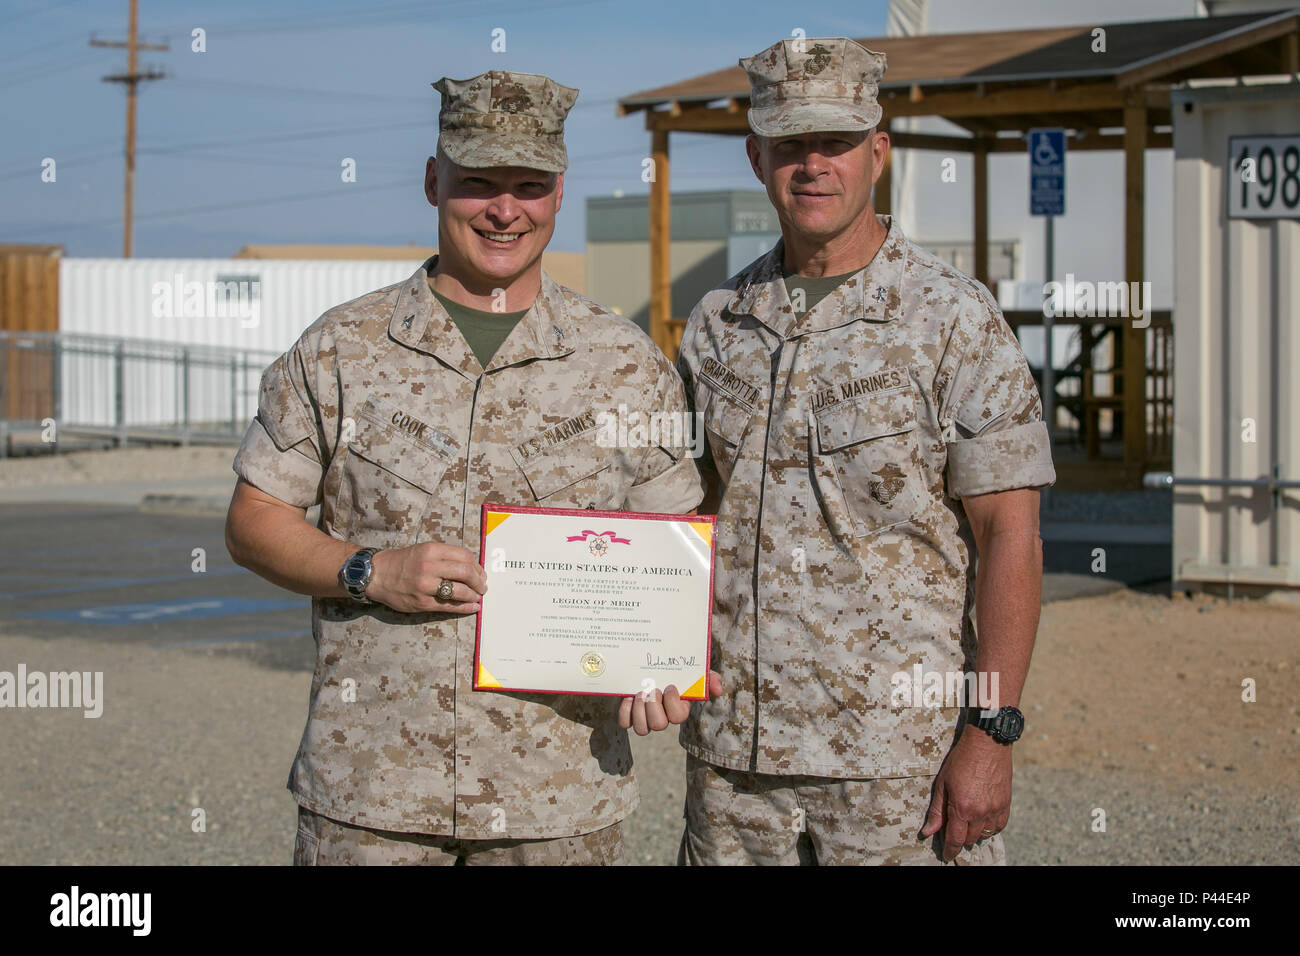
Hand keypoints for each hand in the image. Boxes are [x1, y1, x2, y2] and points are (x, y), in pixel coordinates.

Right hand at [365, 542, 486, 613]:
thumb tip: (472, 568)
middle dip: (479, 581)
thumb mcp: (424, 550)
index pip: (465, 556)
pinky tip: (472, 607)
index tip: (480, 572)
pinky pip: (449, 606)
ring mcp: (425, 585)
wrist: (377, 574)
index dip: (477, 566)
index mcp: (432, 550)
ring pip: (460, 591)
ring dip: (474, 595)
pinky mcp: (422, 603)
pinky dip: (464, 608)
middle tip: (482, 587)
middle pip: (466, 573)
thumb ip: (446, 557)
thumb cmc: (403, 562)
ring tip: (477, 597)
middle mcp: (429, 566)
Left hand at [618, 671, 722, 735]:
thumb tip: (718, 689)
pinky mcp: (629, 713)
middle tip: (652, 690)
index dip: (673, 704)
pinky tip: (628, 698)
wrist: (647, 666)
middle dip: (653, 707)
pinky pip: (625, 723)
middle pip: (659, 725)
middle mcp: (662, 716)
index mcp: (678, 707)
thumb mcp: (692, 671)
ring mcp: (645, 717)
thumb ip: (708, 677)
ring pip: (642, 729)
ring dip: (640, 711)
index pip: (678, 717)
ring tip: (640, 694)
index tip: (670, 686)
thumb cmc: (673, 671)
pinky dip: (625, 712)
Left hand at [920, 729, 1012, 861]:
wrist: (987, 744)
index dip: (950, 850)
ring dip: (974, 833)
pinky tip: (982, 820)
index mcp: (962, 808)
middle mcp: (980, 812)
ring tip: (967, 823)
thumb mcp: (942, 783)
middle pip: (969, 839)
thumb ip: (937, 810)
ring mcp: (995, 809)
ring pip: (984, 834)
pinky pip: (998, 826)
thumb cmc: (961, 760)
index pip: (955, 840)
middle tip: (953, 830)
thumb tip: (928, 831)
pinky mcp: (1006, 804)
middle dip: (960, 838)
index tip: (947, 855)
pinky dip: (990, 828)